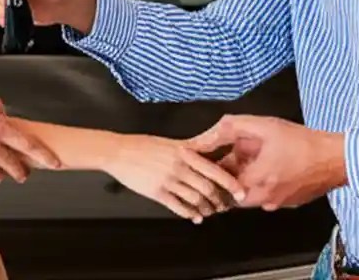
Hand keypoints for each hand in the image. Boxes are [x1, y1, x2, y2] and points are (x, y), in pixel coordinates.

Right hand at [102, 134, 245, 222]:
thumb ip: (193, 146)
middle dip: (220, 200)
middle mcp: (179, 166)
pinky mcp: (157, 192)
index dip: (230, 183)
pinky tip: (195, 217)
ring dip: (206, 208)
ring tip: (210, 212)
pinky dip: (190, 214)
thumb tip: (212, 144)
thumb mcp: (172, 142)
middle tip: (225, 206)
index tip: (240, 192)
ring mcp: (168, 180)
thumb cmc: (144, 145)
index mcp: (185, 152)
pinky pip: (178, 206)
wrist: (118, 152)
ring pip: (195, 199)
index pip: (214, 170)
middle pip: (207, 188)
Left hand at [188, 115, 345, 211]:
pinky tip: (272, 166)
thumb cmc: (302, 141)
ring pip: (250, 195)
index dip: (211, 170)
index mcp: (253, 181)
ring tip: (253, 158)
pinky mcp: (288, 204)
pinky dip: (263, 183)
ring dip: (246, 179)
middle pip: (232, 193)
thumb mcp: (263, 126)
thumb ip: (230, 128)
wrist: (336, 158)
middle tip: (231, 156)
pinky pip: (267, 196)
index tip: (209, 160)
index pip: (218, 184)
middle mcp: (263, 199)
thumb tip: (204, 137)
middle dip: (228, 175)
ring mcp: (277, 204)